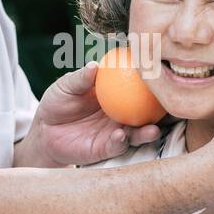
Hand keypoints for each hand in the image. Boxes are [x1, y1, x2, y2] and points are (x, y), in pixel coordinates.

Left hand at [17, 62, 163, 167]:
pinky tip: (121, 135)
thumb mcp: (66, 86)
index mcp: (116, 95)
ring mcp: (116, 131)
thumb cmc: (57, 102)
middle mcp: (122, 114)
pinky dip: (121, 140)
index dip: (150, 84)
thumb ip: (80, 78)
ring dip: (146, 133)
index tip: (161, 77)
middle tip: (168, 108)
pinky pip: (117, 145)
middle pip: (146, 113)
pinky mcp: (107, 148)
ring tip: (152, 130)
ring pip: (138, 133)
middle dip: (160, 113)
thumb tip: (95, 65)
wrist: (45, 130)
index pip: (137, 89)